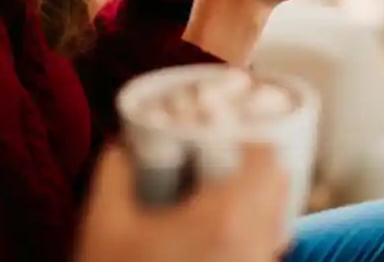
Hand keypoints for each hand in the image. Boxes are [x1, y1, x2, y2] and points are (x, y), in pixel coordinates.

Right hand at [76, 144, 288, 261]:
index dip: (252, 138)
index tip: (230, 133)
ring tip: (222, 194)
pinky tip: (220, 233)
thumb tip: (123, 147)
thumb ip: (115, 173)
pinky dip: (255, 231)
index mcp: (224, 219)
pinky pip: (267, 250)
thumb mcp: (104, 224)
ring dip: (259, 199)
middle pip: (279, 186)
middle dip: (257, 166)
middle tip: (226, 158)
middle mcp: (252, 245)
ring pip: (278, 220)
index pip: (267, 160)